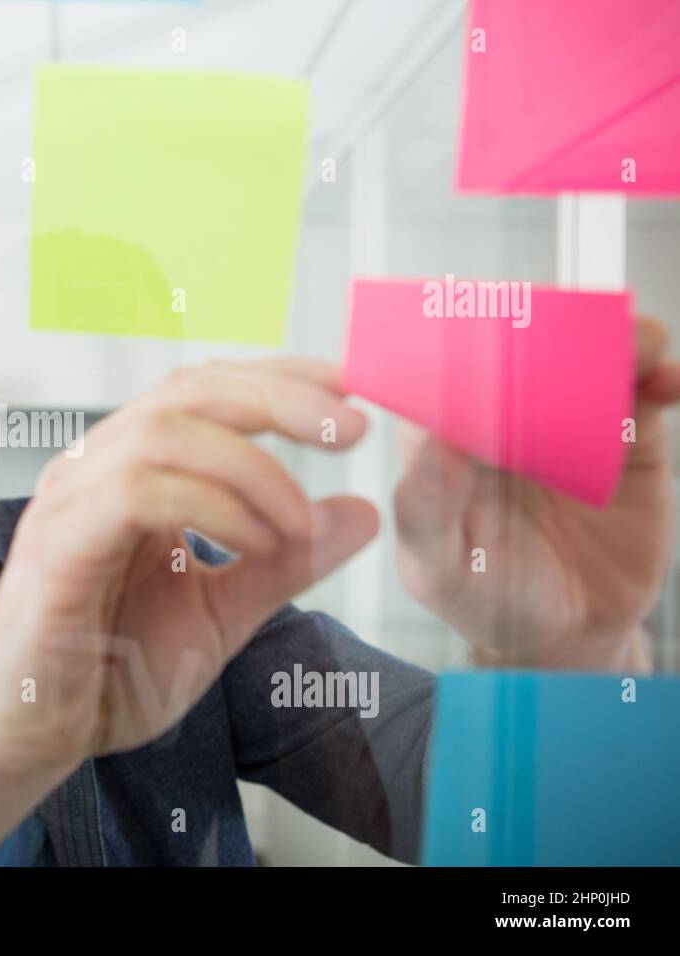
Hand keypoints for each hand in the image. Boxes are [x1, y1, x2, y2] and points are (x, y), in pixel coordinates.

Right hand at [0, 359, 378, 776]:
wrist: (33, 739)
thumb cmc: (109, 674)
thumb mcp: (222, 614)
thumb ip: (286, 564)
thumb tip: (361, 511)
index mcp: (132, 474)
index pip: (207, 393)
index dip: (281, 379)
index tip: (352, 394)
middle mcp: (96, 471)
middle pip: (189, 391)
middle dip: (279, 398)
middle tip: (349, 428)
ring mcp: (71, 502)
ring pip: (164, 433)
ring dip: (251, 468)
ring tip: (298, 523)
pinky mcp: (57, 546)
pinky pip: (135, 493)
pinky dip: (209, 508)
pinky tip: (255, 544)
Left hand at [393, 316, 679, 669]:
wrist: (569, 630)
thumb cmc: (485, 595)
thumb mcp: (439, 568)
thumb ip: (425, 511)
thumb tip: (435, 444)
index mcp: (440, 435)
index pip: (438, 373)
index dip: (458, 344)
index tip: (488, 338)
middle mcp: (499, 415)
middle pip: (517, 344)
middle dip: (542, 322)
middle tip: (565, 329)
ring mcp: (564, 418)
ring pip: (587, 351)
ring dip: (610, 335)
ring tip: (630, 347)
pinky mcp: (625, 433)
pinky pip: (645, 385)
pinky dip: (661, 371)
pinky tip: (667, 383)